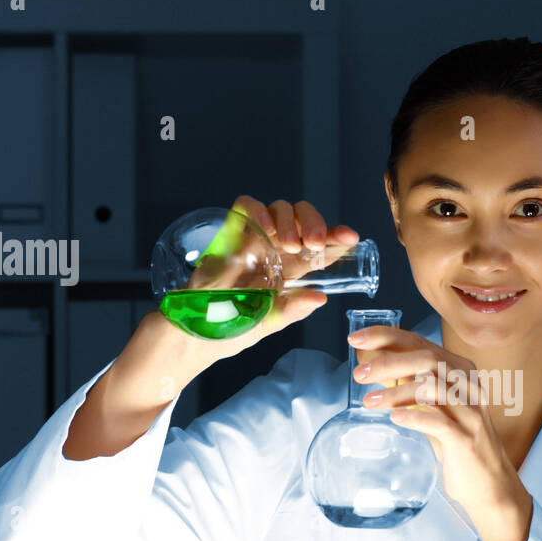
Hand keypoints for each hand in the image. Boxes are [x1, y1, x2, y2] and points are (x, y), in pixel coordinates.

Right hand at [172, 195, 359, 361]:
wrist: (191, 333)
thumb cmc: (230, 329)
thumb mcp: (266, 322)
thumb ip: (292, 310)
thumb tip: (321, 298)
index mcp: (292, 269)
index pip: (320, 245)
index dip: (337, 237)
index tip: (350, 238)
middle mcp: (275, 250)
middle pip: (302, 219)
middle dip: (315, 223)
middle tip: (317, 243)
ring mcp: (252, 239)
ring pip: (279, 209)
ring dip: (291, 220)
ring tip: (293, 245)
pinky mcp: (229, 233)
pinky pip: (246, 207)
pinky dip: (258, 209)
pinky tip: (266, 227)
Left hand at [348, 326, 533, 540]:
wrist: (489, 485)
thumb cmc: (457, 445)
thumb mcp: (433, 408)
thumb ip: (410, 386)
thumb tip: (371, 364)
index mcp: (460, 371)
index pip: (420, 343)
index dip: (386, 337)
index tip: (355, 339)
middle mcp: (468, 385)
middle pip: (427, 359)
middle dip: (388, 362)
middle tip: (358, 374)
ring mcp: (470, 412)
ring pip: (432, 387)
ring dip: (396, 392)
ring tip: (368, 402)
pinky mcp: (467, 440)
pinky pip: (440, 422)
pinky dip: (414, 418)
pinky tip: (394, 420)